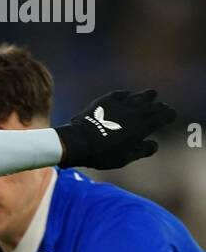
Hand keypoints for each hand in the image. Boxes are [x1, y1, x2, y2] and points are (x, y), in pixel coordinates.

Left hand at [55, 89, 175, 170]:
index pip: (163, 115)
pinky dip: (128, 96)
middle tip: (162, 108)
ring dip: (147, 97)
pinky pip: (122, 93)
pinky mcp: (107, 100)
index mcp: (143, 126)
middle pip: (154, 104)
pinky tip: (128, 97)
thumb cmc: (103, 155)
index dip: (169, 115)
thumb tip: (155, 144)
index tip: (170, 116)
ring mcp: (122, 104)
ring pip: (141, 95)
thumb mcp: (126, 158)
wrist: (80, 142)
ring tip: (150, 97)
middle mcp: (135, 111)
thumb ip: (143, 150)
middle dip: (160, 106)